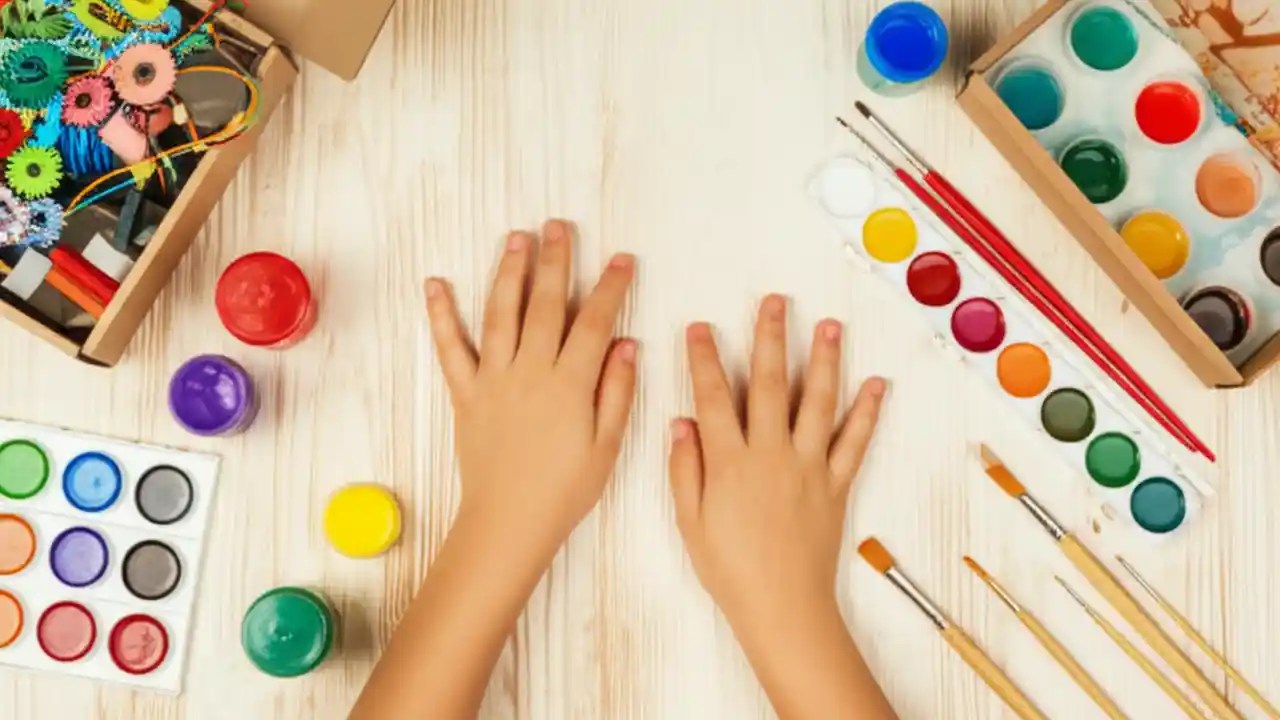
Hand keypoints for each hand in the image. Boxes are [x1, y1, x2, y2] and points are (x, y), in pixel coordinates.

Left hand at [425, 220, 636, 556]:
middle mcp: (530, 372)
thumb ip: (617, 391)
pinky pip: (451, 349)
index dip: (610, 288)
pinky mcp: (466, 394)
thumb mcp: (606, 446)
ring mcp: (494, 380)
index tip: (621, 260)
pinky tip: (436, 284)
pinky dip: (442, 316)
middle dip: (555, 262)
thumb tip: (627, 344)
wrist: (509, 521)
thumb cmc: (565, 490)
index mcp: (570, 384)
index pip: (594, 323)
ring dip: (509, 272)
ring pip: (501, 314)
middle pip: (545, 305)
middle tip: (558, 226)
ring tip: (516, 238)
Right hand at [670, 294, 886, 628]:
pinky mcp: (836, 485)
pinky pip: (855, 443)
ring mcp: (808, 467)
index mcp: (729, 462)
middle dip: (770, 339)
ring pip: (817, 403)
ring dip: (823, 360)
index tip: (700, 328)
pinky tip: (876, 385)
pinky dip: (867, 413)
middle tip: (774, 301)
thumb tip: (681, 423)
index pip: (712, 398)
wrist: (783, 606)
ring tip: (829, 325)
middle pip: (768, 385)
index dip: (704, 359)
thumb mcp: (691, 522)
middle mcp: (771, 454)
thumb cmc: (730, 569)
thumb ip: (685, 469)